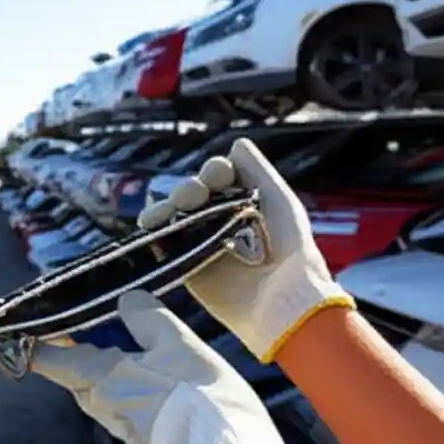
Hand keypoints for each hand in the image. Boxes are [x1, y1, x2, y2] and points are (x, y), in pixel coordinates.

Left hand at [33, 291, 314, 443]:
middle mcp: (99, 405)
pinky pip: (125, 397)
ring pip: (103, 382)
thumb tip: (126, 300)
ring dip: (113, 356)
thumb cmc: (201, 404)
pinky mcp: (143, 434)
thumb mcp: (177, 345)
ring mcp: (121, 423)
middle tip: (101, 310)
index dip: (32, 334)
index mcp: (95, 379)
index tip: (28, 315)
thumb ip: (147, 318)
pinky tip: (159, 364)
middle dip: (84, 339)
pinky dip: (132, 376)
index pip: (44, 356)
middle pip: (75, 366)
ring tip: (137, 330)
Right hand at [137, 138, 353, 363]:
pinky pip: (163, 245)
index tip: (218, 175)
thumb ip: (258, 170)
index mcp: (244, 206)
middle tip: (195, 195)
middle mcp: (220, 224)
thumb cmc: (291, 250)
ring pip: (172, 216)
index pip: (217, 179)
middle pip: (191, 194)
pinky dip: (153, 231)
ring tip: (175, 208)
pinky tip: (152, 223)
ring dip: (168, 206)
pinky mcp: (187, 269)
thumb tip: (236, 144)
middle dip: (189, 189)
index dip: (213, 172)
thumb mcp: (280, 200)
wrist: (284, 299)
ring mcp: (202, 246)